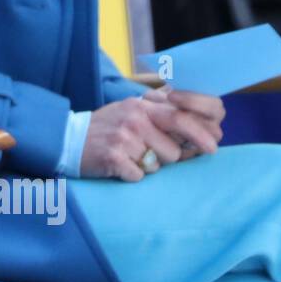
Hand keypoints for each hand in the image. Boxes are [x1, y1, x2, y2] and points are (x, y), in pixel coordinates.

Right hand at [80, 88, 222, 181]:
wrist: (67, 140)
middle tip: (196, 153)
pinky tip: (119, 166)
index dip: (201, 131)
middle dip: (187, 150)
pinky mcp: (113, 157)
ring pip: (160, 162)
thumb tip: (197, 126)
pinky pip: (139, 175)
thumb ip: (160, 113)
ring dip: (151, 166)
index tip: (213, 144)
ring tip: (133, 157)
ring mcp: (123, 138)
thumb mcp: (131, 111)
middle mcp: (134, 118)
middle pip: (176, 140)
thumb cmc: (106, 128)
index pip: (181, 116)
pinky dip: (132, 175)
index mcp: (141, 106)